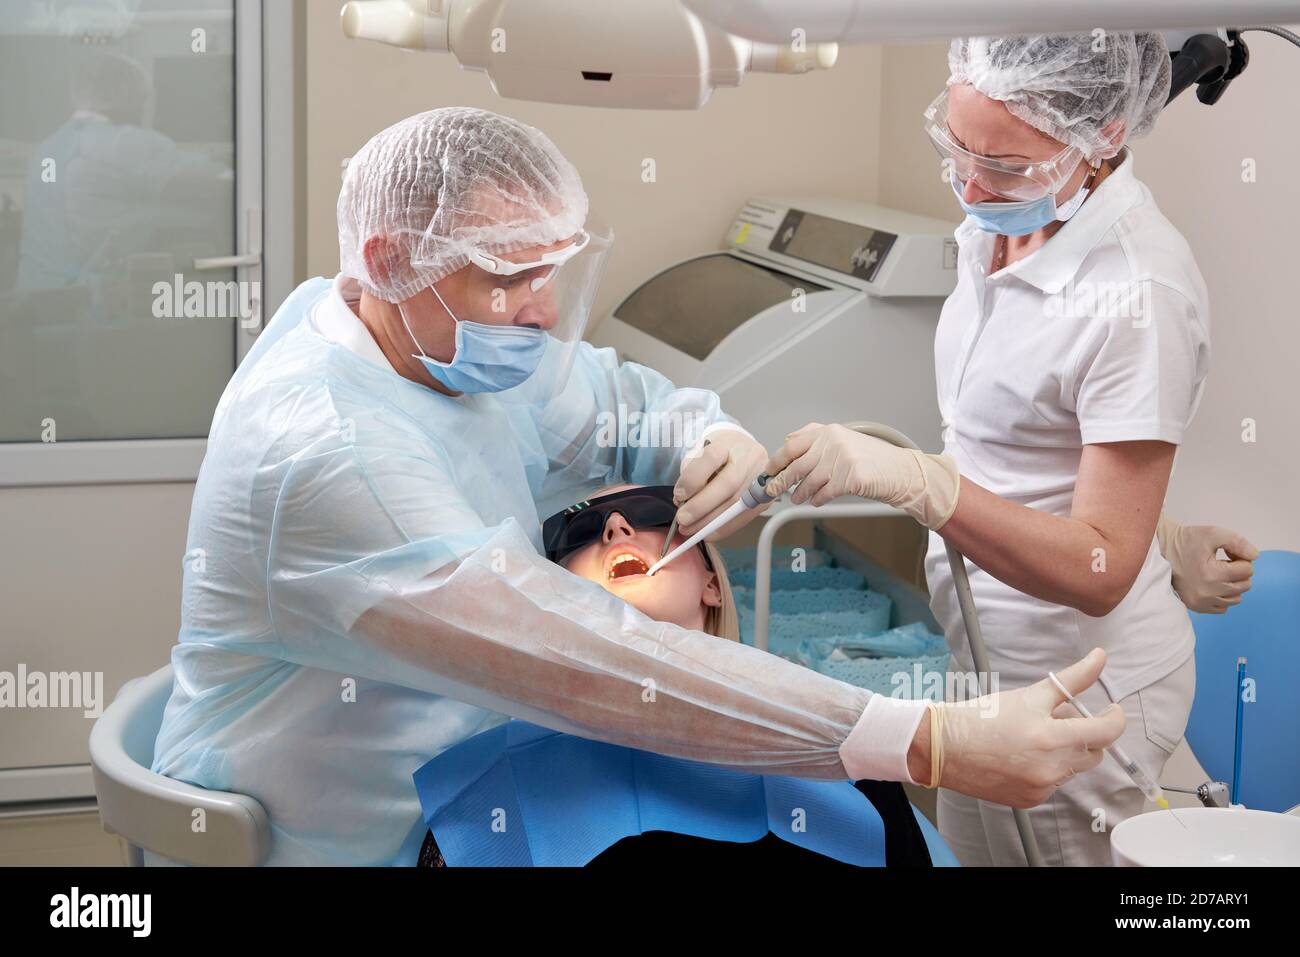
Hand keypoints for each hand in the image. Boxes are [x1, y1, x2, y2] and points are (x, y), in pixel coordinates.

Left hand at [674, 428, 769, 538]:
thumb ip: (690, 473)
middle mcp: (750, 457)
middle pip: (727, 485)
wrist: (741, 450)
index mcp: (729, 442)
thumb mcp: (699, 452)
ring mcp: (761, 477)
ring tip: (691, 530)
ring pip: (736, 504)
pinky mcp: (765, 497)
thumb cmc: (717, 453)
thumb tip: (682, 501)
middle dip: (701, 507)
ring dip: (710, 523)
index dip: (692, 479)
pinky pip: (744, 517)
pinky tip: (708, 533)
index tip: (678, 495)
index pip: (711, 458)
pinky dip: (724, 529)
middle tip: (683, 520)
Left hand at [765, 422, 960, 529]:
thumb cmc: (874, 460)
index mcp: (829, 431)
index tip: (768, 471)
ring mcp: (842, 459)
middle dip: (780, 481)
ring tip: (797, 498)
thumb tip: (788, 439)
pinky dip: (817, 499)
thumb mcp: (845, 440)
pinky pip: (823, 493)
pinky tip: (816, 501)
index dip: (777, 460)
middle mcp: (833, 442)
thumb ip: (817, 438)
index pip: (792, 445)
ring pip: (808, 481)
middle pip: (796, 465)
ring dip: (799, 493)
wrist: (902, 472)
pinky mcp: (850, 477)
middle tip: (772, 490)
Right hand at [925, 648, 1125, 808]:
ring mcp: (1042, 788)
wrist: (946, 747)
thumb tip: (1099, 658)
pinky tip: (1023, 755)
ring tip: (1035, 736)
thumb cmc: (983, 718)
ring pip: (1074, 768)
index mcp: (1053, 739)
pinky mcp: (1032, 801)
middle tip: (1060, 718)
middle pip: (1094, 752)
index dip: (1114, 718)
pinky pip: (1055, 783)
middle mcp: (1052, 769)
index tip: (1111, 710)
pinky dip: (1048, 768)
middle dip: (1086, 734)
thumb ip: (1071, 680)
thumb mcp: (1030, 695)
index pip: (1107, 733)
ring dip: (1066, 752)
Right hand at [1156, 514, 1258, 613]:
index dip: (1241, 559)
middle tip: (1224, 562)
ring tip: (1218, 573)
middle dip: (1239, 572)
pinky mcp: (1196, 607)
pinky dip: (1223, 597)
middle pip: (1244, 586)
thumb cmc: (1187, 541)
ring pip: (1236, 599)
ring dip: (1233, 585)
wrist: (1161, 551)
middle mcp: (1207, 592)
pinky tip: (1212, 584)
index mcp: (1212, 574)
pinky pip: (1222, 608)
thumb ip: (1238, 542)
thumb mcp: (1212, 533)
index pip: (1247, 570)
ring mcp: (1201, 602)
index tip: (1228, 554)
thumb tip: (1254, 556)